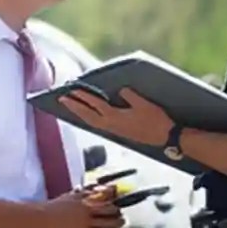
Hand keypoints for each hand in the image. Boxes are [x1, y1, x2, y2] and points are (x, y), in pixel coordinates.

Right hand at [40, 184, 125, 227]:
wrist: (44, 218)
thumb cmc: (57, 206)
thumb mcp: (73, 195)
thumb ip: (87, 192)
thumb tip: (100, 189)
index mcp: (85, 198)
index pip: (106, 194)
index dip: (115, 196)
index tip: (119, 199)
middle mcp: (88, 209)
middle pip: (110, 209)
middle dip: (117, 212)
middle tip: (120, 215)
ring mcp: (86, 222)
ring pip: (108, 224)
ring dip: (116, 225)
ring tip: (120, 225)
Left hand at [59, 87, 173, 146]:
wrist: (165, 138)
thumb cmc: (156, 120)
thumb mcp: (144, 104)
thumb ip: (130, 96)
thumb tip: (120, 90)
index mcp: (115, 117)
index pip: (95, 105)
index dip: (83, 96)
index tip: (71, 89)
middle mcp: (111, 125)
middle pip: (88, 116)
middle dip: (74, 107)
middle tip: (61, 98)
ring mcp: (114, 131)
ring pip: (92, 122)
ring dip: (80, 113)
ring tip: (70, 105)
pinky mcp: (119, 133)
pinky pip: (99, 125)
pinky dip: (90, 118)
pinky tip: (88, 114)